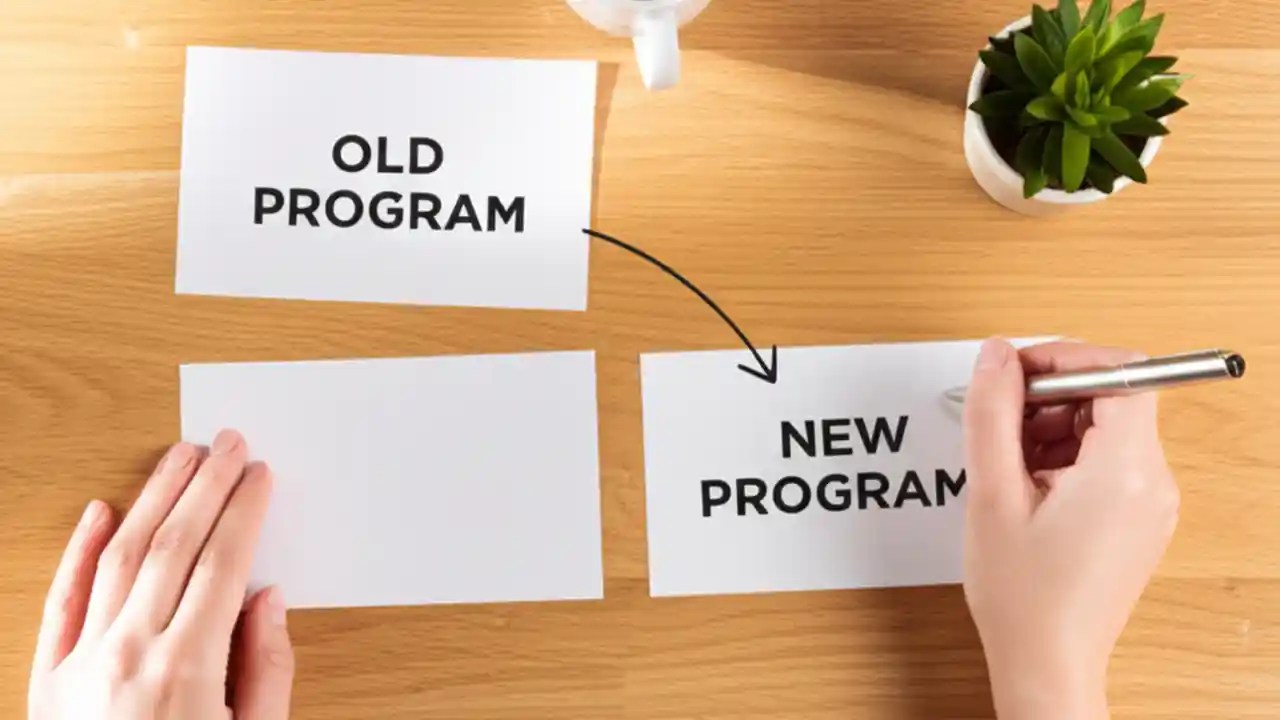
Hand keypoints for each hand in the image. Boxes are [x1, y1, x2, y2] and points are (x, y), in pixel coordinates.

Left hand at [28, 430, 293, 719]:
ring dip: (155, 498)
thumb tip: (266, 600)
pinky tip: (99, 513)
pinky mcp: (48, 681)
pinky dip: (78, 553)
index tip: (260, 475)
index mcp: (187, 673)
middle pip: (173, 546)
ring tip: (179, 457)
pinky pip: (62, 601)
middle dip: (207, 486)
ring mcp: (81, 665)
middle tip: (227, 443)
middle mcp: (128, 656)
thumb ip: (267, 671)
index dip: (245, 512)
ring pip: (119, 557)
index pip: (223, 564)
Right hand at [962, 340, 1178, 719]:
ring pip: (1105, 427)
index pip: (1121, 372)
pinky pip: (1107, 460)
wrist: (1047, 662)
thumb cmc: (1023, 595)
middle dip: (1050, 395)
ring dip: (1052, 426)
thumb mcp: (993, 492)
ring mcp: (1150, 503)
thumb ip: (994, 413)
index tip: (1016, 371)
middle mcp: (1153, 483)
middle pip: (1112, 397)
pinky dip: (1064, 455)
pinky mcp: (1138, 518)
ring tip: (1006, 462)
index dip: (1065, 357)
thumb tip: (997, 355)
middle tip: (999, 421)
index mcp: (1126, 471)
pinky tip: (1024, 484)